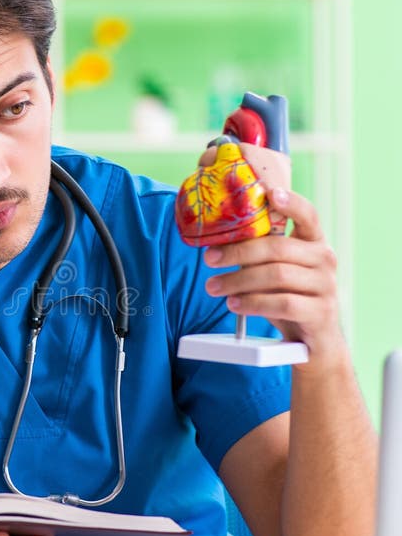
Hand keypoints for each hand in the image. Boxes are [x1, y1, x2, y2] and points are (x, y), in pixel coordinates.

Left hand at [203, 187, 344, 359]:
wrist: (312, 342)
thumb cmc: (288, 299)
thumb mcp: (275, 272)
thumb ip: (258, 255)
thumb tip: (217, 242)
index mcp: (314, 243)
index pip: (308, 215)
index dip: (291, 203)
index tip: (270, 193)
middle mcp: (324, 259)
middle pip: (278, 247)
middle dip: (238, 252)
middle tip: (209, 259)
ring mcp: (325, 286)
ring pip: (277, 275)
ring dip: (238, 281)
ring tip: (214, 287)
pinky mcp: (320, 312)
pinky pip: (282, 303)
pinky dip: (253, 303)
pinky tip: (233, 304)